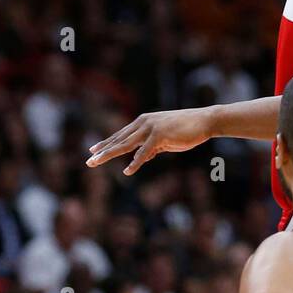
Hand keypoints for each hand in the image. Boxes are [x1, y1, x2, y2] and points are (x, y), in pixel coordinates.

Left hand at [87, 107, 214, 174]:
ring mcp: (151, 128)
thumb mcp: (165, 139)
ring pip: (125, 144)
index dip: (106, 143)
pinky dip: (136, 162)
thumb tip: (143, 157)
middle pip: (119, 139)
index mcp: (143, 122)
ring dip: (110, 154)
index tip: (93, 150)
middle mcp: (143, 123)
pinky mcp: (160, 135)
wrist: (204, 121)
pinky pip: (144, 152)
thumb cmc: (186, 129)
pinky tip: (128, 171)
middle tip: (88, 160)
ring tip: (96, 163)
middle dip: (102, 150)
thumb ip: (152, 147)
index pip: (121, 134)